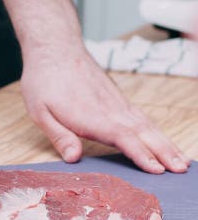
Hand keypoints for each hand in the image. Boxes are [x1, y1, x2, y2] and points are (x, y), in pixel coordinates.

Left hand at [21, 44, 189, 173]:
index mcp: (91, 116)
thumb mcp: (39, 110)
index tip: (156, 169)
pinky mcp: (118, 99)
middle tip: (181, 170)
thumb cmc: (44, 80)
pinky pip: (142, 118)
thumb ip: (58, 134)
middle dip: (163, 152)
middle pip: (142, 133)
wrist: (55, 49)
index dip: (140, 154)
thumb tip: (73, 157)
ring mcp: (116, 103)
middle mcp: (110, 110)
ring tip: (182, 162)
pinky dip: (156, 131)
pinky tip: (163, 141)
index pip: (122, 137)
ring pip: (146, 125)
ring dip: (165, 144)